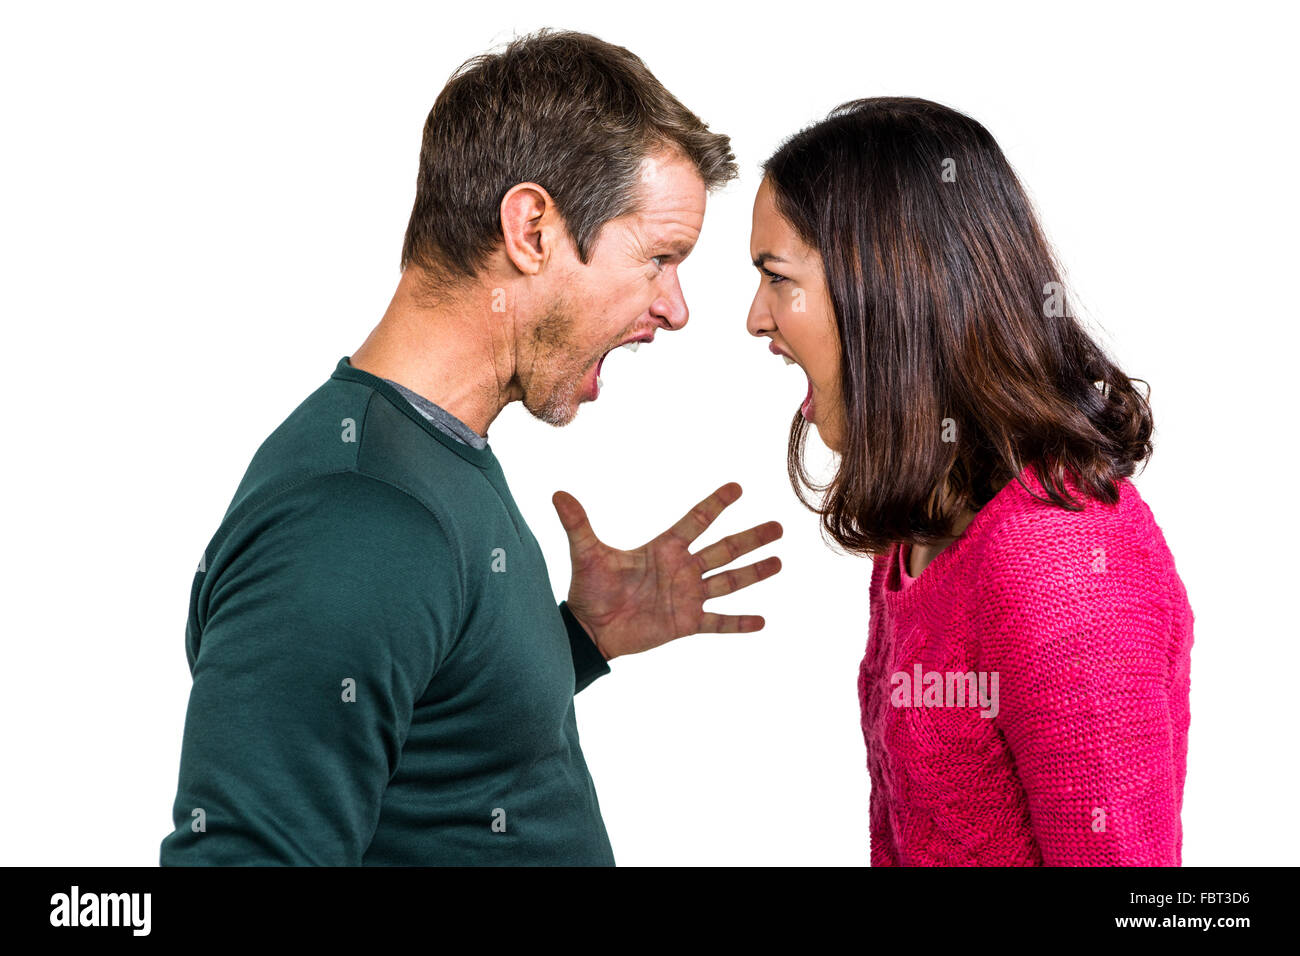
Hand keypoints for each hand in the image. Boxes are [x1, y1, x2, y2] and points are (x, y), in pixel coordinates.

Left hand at [551, 482, 782, 659]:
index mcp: (663, 548)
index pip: (695, 521)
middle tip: (779, 526)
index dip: (716, 504)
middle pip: (723, 550)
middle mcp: (682, 569)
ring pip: (728, 582)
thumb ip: (577, 524)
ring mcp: (687, 596)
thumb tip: (557, 493)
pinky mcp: (685, 623)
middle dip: (750, 538)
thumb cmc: (589, 589)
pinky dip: (738, 624)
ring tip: (779, 562)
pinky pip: (717, 622)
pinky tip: (762, 622)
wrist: (590, 629)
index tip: (737, 487)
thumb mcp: (587, 553)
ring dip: (753, 573)